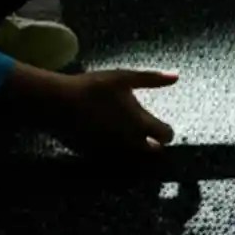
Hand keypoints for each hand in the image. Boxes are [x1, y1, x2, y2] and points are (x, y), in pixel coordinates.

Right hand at [0, 62, 177, 152]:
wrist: (58, 105)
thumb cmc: (93, 88)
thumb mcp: (123, 78)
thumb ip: (151, 79)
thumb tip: (176, 76)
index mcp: (140, 123)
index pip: (166, 135)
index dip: (166, 130)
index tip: (161, 124)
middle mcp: (130, 143)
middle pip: (151, 151)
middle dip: (152, 143)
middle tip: (145, 130)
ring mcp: (113, 152)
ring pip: (132, 157)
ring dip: (134, 148)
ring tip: (127, 132)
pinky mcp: (96, 157)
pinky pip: (113, 158)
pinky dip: (116, 151)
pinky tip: (108, 136)